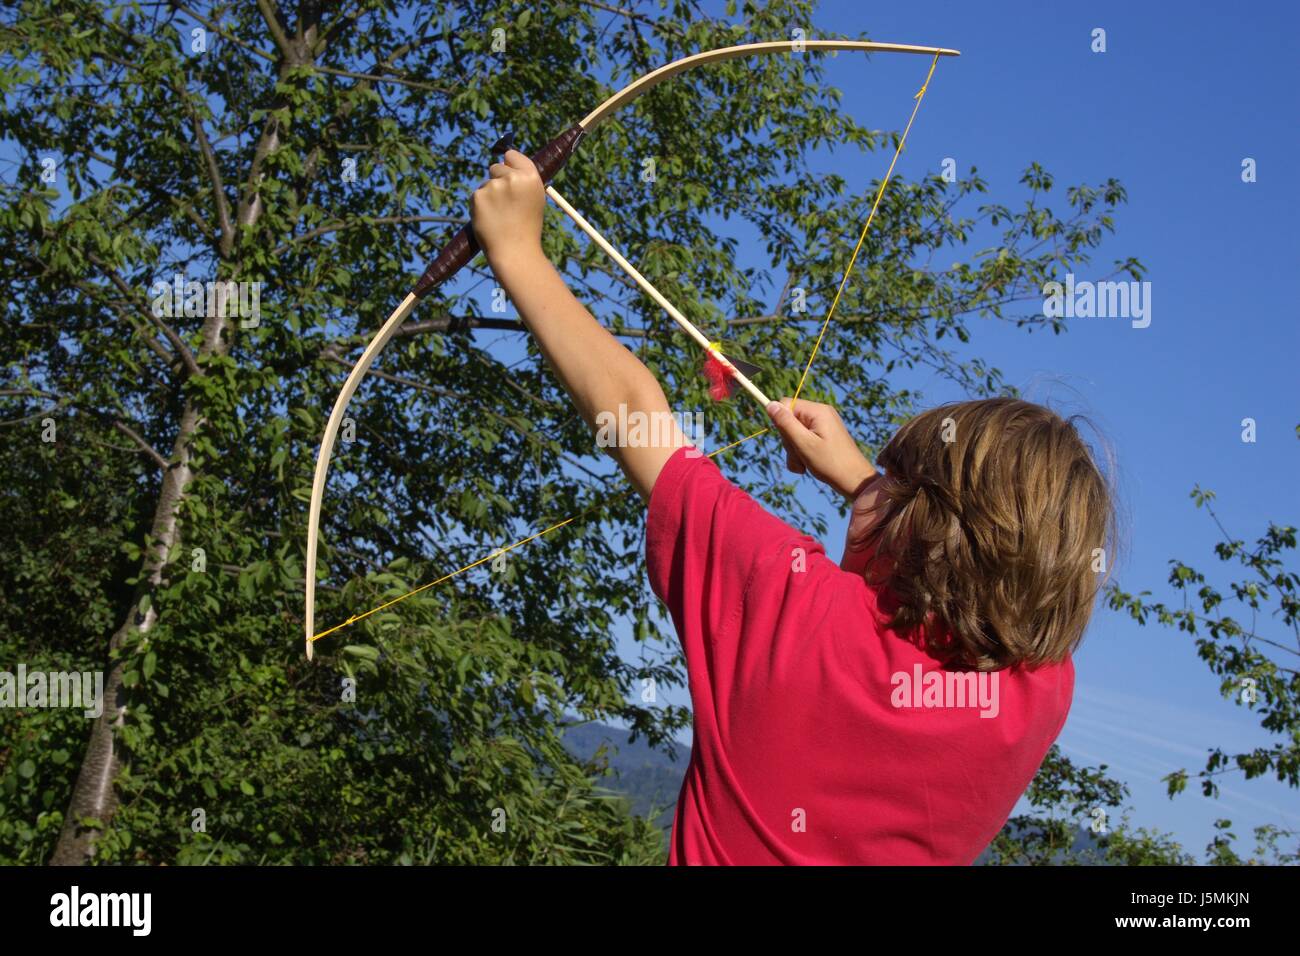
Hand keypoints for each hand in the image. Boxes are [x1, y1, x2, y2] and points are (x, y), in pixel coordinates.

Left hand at [470, 149, 545, 264]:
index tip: (508, 171)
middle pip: (496, 167)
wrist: (515, 252)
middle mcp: (512, 178)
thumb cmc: (527, 227)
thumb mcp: (534, 199)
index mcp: (530, 177)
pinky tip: (490, 219)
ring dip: (489, 196)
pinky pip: (476, 195)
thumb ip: (522, 180)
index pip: (512, 155)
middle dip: (497, 180)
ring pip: (485, 184)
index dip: (509, 163)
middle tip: (506, 204)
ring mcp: (494, 186)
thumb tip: (505, 161)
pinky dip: (480, 206)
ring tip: (500, 216)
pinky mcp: (478, 196)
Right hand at [766, 397, 875, 498]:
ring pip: (794, 433)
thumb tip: (770, 404)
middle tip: (799, 456)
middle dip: (789, 442)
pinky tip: (806, 467)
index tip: (789, 439)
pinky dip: (801, 454)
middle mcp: (821, 414)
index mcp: (817, 411)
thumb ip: (786, 424)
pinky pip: (804, 440)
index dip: (781, 423)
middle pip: (789, 420)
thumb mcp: (803, 443)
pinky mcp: (824, 436)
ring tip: (803, 465)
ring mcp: (823, 425)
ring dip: (794, 451)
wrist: (854, 480)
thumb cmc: (830, 463)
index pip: (786, 405)